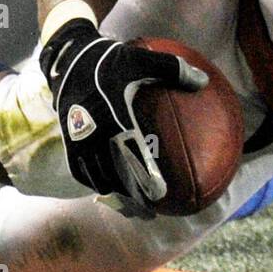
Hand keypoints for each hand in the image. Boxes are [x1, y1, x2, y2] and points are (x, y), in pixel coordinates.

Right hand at [38, 16, 206, 208]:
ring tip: (129, 208)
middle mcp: (95, 131)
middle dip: (132, 197)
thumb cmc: (112, 60)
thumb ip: (175, 70)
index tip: (160, 195)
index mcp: (116, 114)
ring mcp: (79, 139)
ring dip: (114, 194)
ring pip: (97, 176)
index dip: (146, 176)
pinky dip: (93, 182)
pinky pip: (80, 170)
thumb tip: (204, 82)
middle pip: (115, 173)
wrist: (70, 59)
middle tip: (148, 212)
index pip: (133, 152)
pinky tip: (106, 189)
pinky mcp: (68, 141)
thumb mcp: (143, 59)